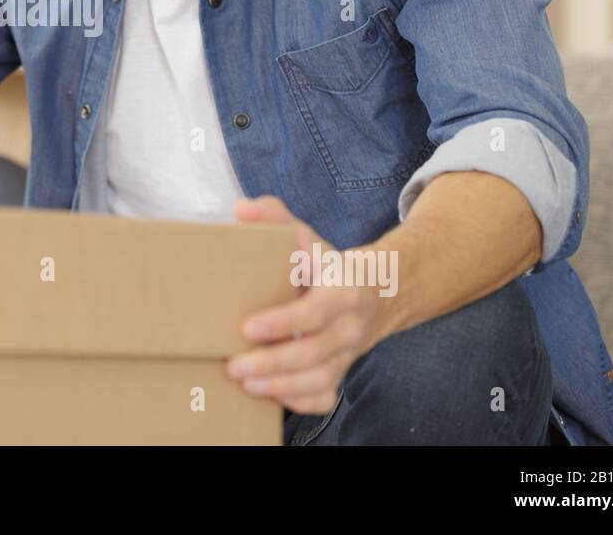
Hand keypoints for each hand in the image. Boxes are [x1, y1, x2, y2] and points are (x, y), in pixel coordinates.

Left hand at [225, 196, 385, 414]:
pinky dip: (300, 402)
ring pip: (320, 380)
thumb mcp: (306, 237)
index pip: (316, 311)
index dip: (283, 322)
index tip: (247, 328)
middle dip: (273, 362)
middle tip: (233, 365)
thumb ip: (275, 218)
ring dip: (281, 386)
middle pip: (315, 352)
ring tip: (245, 383)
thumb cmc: (327, 265)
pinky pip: (325, 397)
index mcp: (343, 290)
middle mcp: (350, 326)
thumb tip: (241, 210)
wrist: (378, 292)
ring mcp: (347, 353)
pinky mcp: (341, 372)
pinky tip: (271, 395)